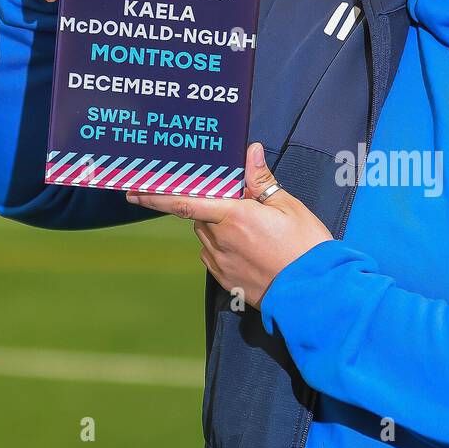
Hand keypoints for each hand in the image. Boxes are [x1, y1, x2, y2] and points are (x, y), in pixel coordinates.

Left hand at [125, 142, 333, 308]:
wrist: (315, 294)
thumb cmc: (306, 249)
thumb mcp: (290, 208)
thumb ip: (262, 182)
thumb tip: (250, 153)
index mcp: (234, 217)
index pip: (185, 202)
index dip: (156, 195)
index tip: (133, 191)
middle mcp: (220, 241)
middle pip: (200, 216)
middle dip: (209, 207)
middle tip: (236, 205)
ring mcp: (221, 264)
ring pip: (206, 237)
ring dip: (217, 228)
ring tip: (253, 231)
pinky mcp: (226, 282)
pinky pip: (214, 257)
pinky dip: (223, 248)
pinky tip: (250, 250)